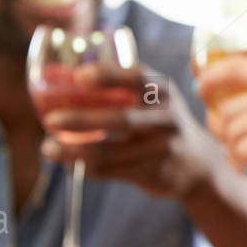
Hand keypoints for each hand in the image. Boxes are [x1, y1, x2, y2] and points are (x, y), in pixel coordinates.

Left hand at [41, 63, 217, 199]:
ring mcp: (162, 148)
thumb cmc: (159, 122)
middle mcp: (167, 118)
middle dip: (83, 120)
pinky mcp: (153, 173)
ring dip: (74, 151)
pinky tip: (69, 163)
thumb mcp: (150, 98)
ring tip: (49, 149)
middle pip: (122, 120)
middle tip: (51, 119)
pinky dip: (85, 168)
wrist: (197, 163)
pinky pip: (111, 171)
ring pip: (110, 152)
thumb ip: (112, 86)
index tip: (80, 77)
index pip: (136, 78)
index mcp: (163, 92)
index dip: (108, 76)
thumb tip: (52, 74)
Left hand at [197, 56, 246, 192]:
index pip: (238, 66)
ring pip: (228, 132)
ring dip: (234, 152)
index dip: (213, 74)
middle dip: (226, 134)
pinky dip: (241, 165)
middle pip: (225, 111)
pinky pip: (237, 151)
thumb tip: (213, 120)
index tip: (201, 86)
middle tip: (242, 152)